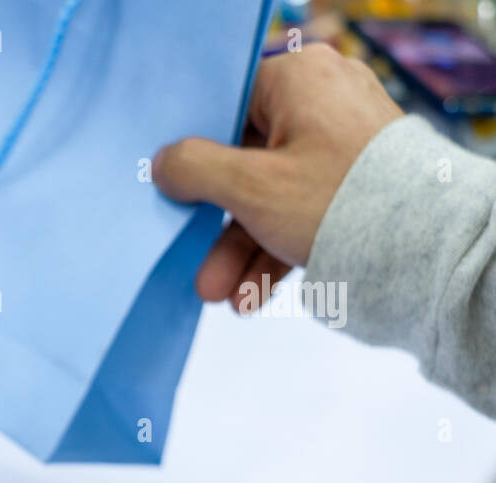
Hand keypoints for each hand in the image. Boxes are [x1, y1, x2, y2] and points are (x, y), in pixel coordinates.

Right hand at [153, 44, 402, 311]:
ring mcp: (343, 146)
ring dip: (241, 250)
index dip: (197, 151)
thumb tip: (164, 163)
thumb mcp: (248, 186)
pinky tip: (252, 294)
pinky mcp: (357, 185)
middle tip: (199, 266)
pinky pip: (301, 214)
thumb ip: (194, 169)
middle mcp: (324, 104)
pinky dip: (274, 251)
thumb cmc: (339, 200)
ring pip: (272, 199)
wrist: (425, 249)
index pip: (231, 106)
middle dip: (218, 228)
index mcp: (298, 80)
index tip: (175, 190)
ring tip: (223, 295)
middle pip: (247, 164)